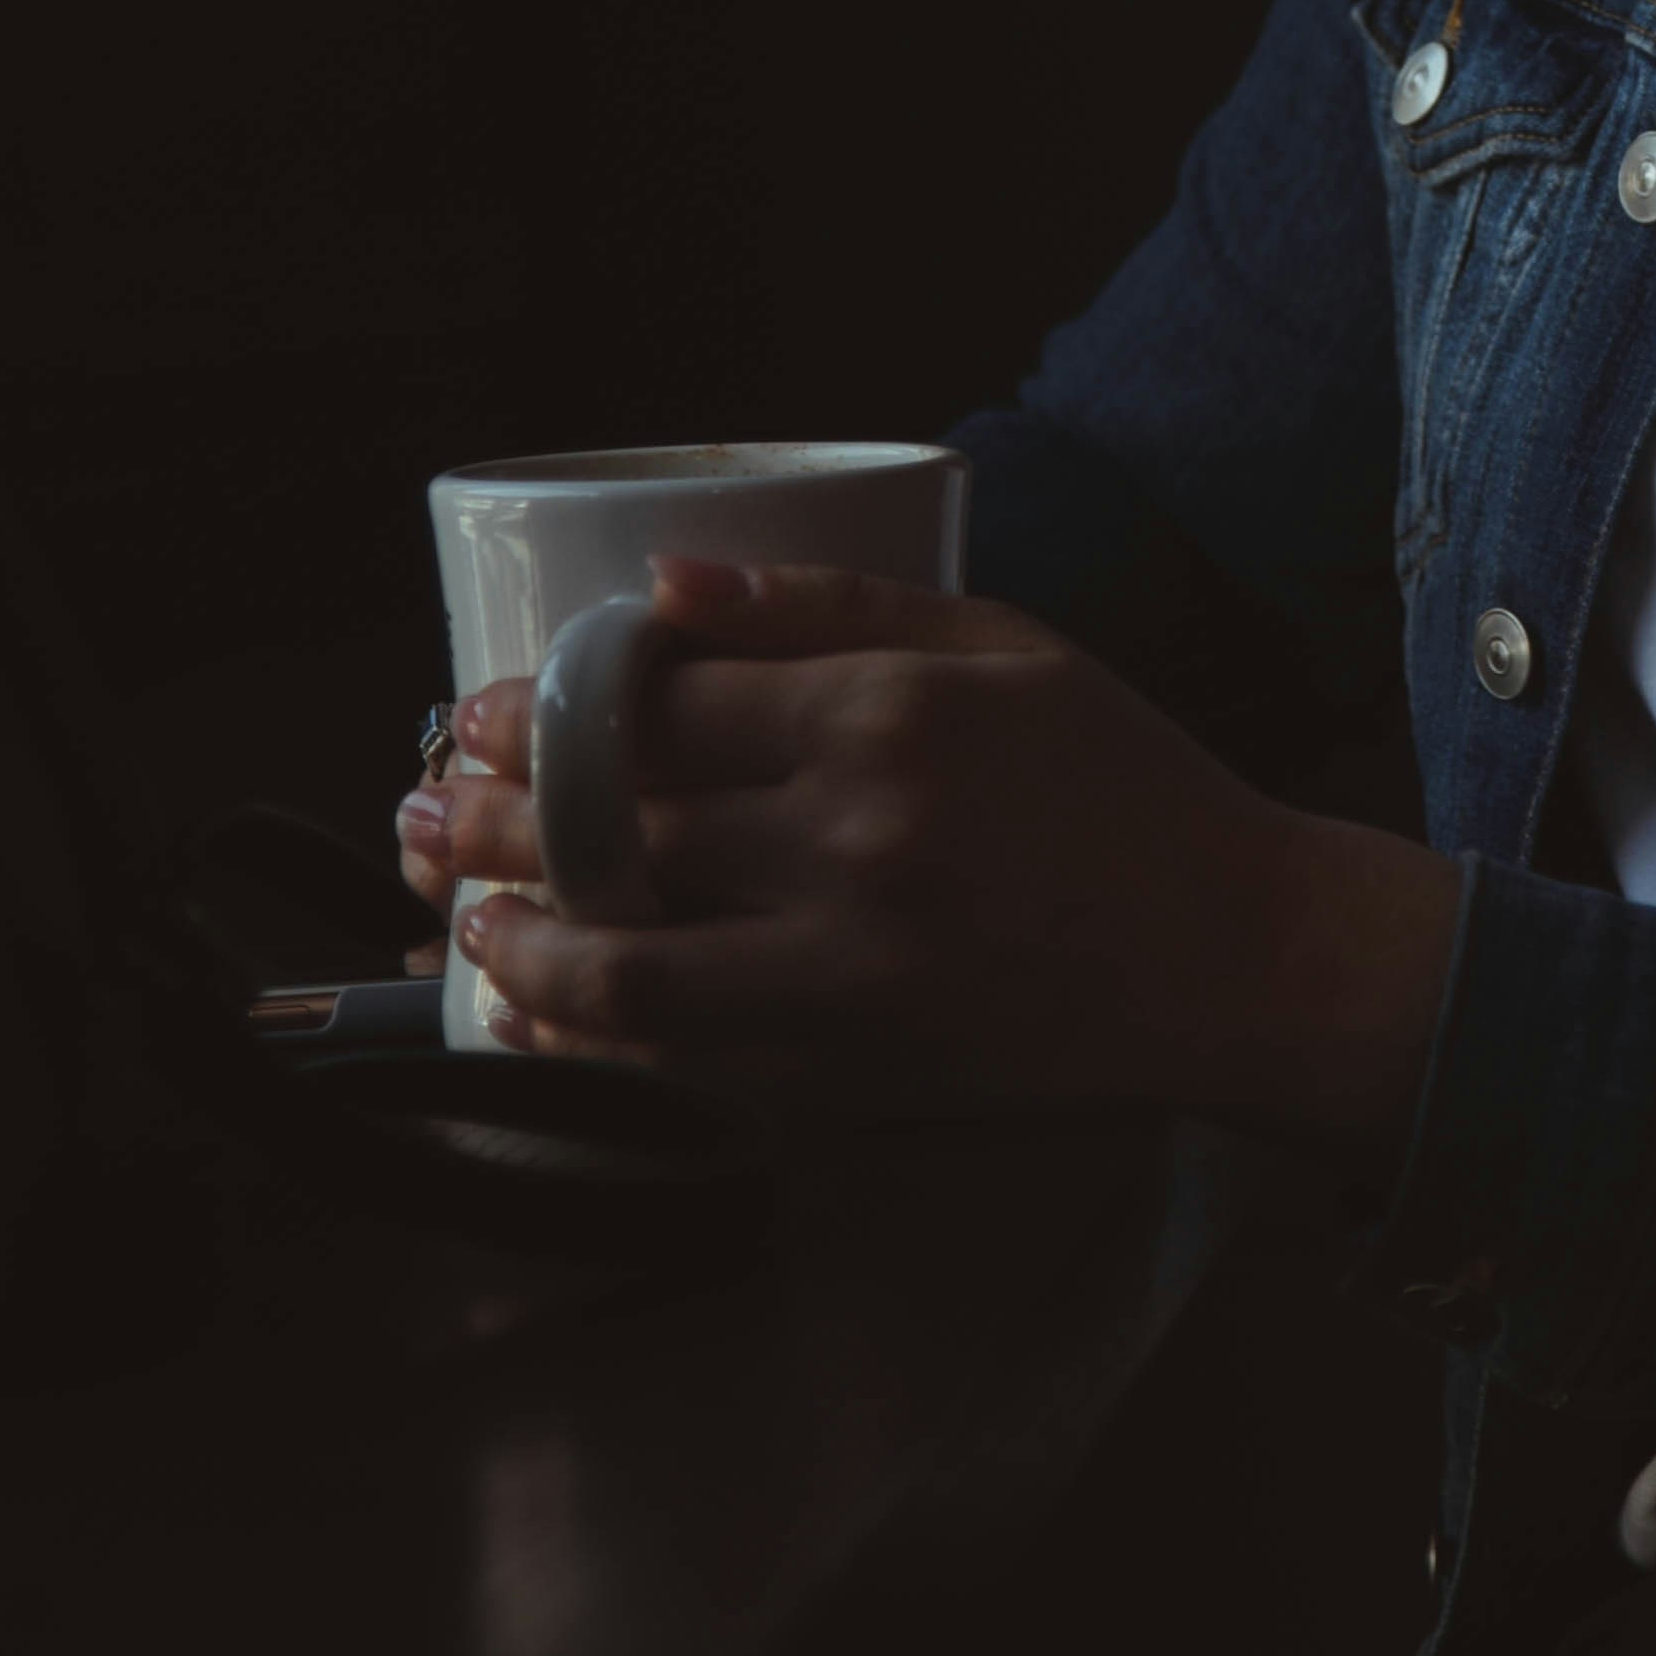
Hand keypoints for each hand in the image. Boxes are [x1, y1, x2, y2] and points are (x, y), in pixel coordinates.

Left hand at [398, 558, 1462, 1160]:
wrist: (1234, 955)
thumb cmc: (1125, 786)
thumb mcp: (1003, 646)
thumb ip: (829, 606)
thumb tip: (668, 585)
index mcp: (886, 717)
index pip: (659, 704)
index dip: (544, 707)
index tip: (483, 709)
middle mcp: (851, 842)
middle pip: (615, 823)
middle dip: (489, 813)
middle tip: (422, 799)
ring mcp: (846, 970)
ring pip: (621, 958)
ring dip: (509, 935)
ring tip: (448, 912)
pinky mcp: (851, 1069)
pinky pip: (679, 1057)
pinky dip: (585, 1033)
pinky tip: (530, 1006)